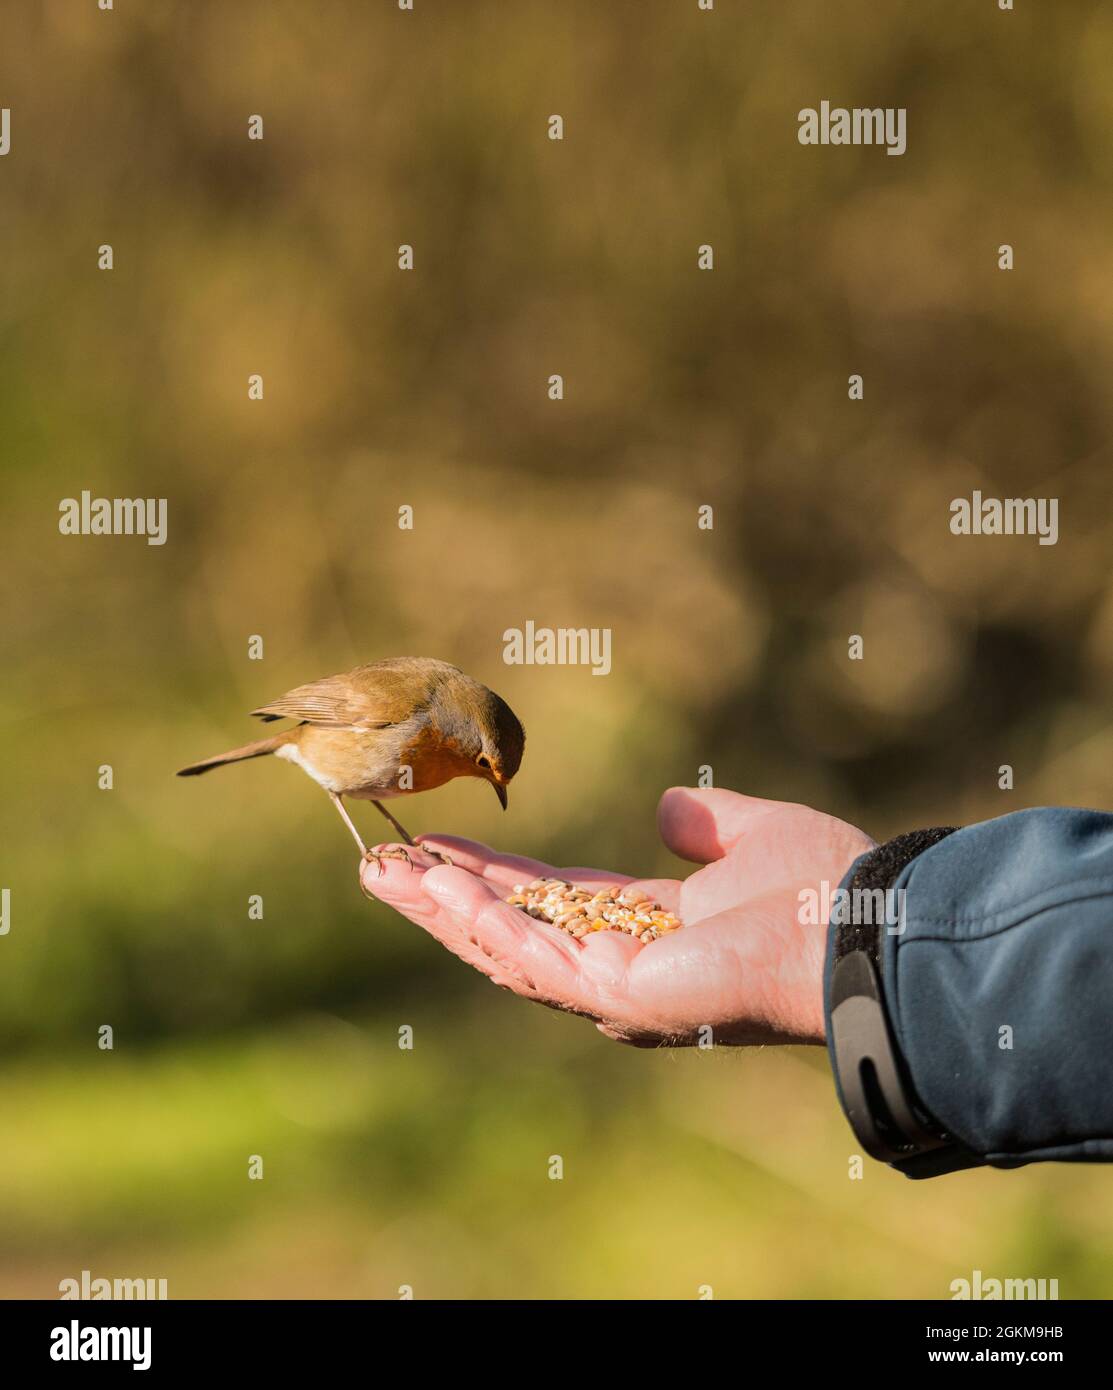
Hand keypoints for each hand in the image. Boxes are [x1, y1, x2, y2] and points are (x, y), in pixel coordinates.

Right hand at [359, 787, 873, 1046]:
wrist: (857, 926)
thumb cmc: (819, 883)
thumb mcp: (753, 832)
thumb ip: (706, 824)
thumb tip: (669, 807)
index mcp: (645, 928)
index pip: (547, 901)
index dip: (490, 874)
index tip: (436, 844)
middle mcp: (619, 963)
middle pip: (508, 929)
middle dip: (443, 897)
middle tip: (378, 863)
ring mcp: (613, 986)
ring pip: (503, 947)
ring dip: (442, 909)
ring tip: (383, 871)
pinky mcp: (616, 993)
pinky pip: (532, 957)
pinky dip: (479, 922)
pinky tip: (436, 887)